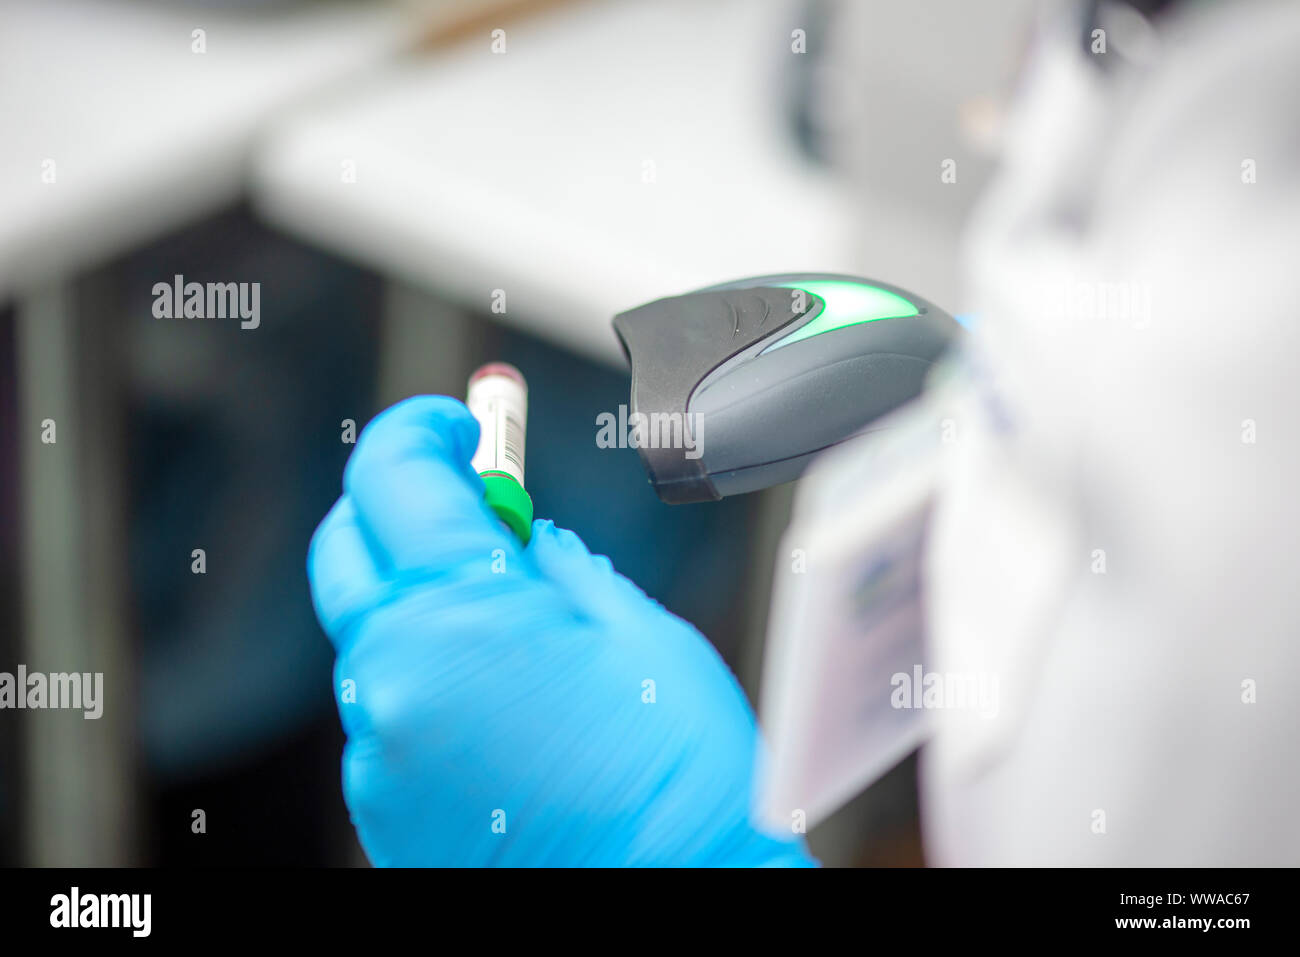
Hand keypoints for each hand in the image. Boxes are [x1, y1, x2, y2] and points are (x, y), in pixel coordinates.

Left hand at [307, 396, 814, 865]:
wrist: (675, 906)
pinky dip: (427, 681)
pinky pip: (387, 712)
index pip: (391, 477)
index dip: (425, 430)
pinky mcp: (386, 811)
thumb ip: (559, 567)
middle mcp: (394, 683)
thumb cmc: (679, 782)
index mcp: (458, 617)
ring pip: (370, 636)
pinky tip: (504, 703)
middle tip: (468, 501)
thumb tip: (523, 535)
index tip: (460, 425)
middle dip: (399, 506)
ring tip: (513, 624)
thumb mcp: (636, 632)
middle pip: (347, 550)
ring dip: (418, 600)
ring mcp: (382, 755)